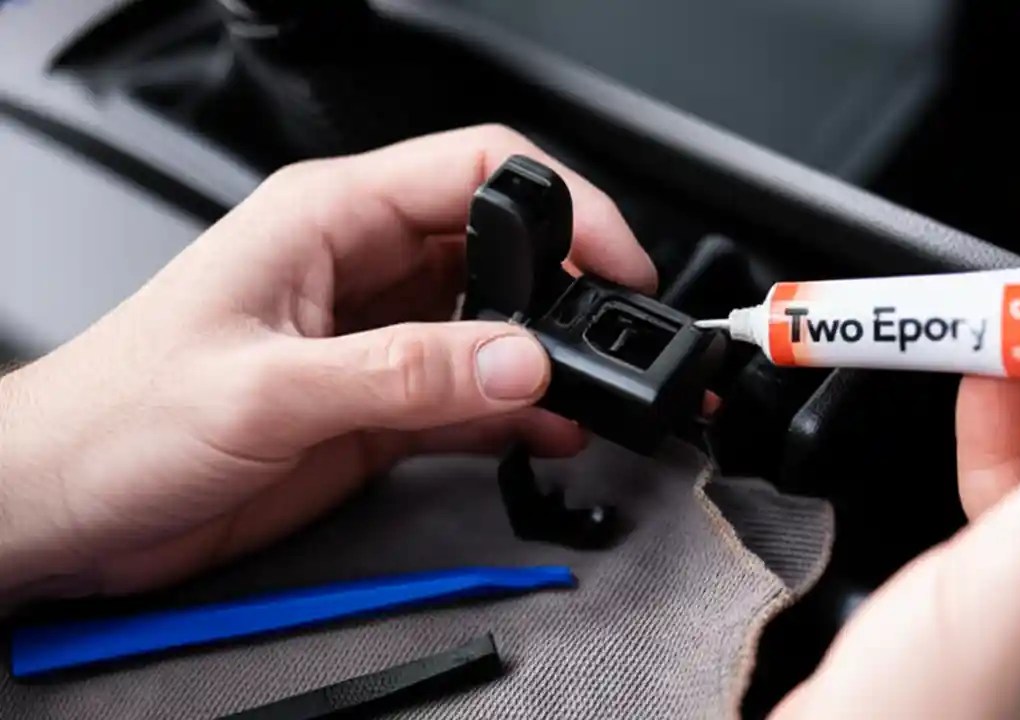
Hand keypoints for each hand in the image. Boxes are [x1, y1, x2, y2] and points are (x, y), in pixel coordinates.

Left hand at [0, 125, 655, 601]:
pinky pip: (472, 395)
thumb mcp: (265, 389)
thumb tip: (518, 359)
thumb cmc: (116, 418)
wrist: (63, 506)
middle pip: (499, 248)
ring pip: (495, 326)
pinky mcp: (377, 403)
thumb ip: (403, 373)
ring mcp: (374, 338)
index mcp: (327, 217)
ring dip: (547, 359)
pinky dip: (518, 412)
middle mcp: (359, 267)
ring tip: (588, 395)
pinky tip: (547, 431)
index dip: (564, 203)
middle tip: (608, 339)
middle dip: (566, 287)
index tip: (615, 260)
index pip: (475, 169)